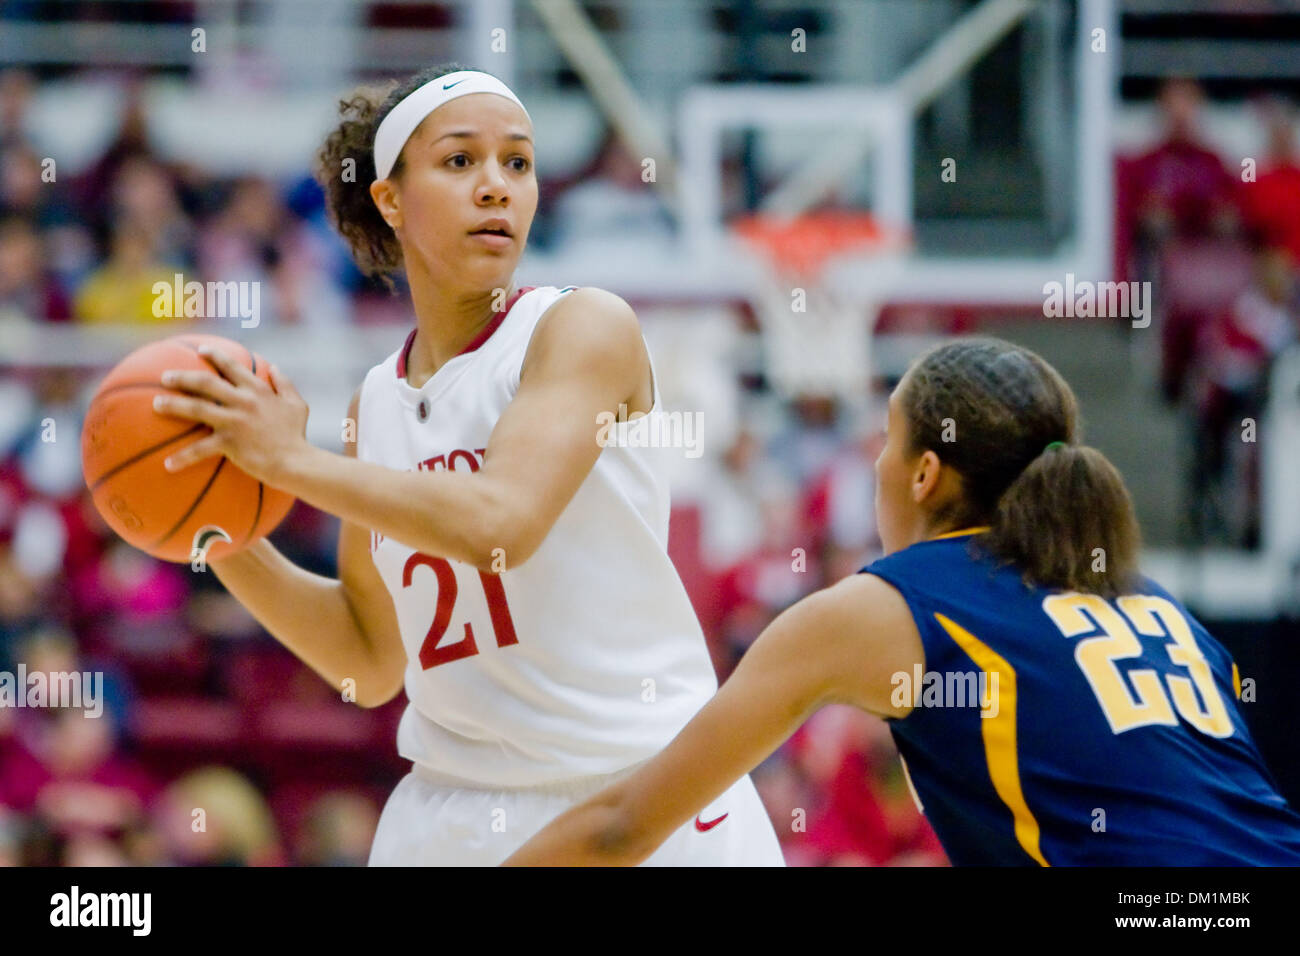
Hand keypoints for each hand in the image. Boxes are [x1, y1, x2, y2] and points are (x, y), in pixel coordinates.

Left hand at [153, 345, 309, 485]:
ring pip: (196, 408)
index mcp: (258, 390)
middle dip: (182, 377)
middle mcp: (243, 401)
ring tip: (155, 405)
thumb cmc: (297, 435)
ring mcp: (234, 421)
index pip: (232, 366)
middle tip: (164, 377)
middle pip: (206, 382)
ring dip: (172, 405)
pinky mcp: (229, 443)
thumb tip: (275, 367)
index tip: (201, 350)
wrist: (296, 461)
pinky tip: (168, 465)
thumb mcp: (298, 404)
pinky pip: (200, 449)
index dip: (215, 356)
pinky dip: (183, 457)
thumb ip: (285, 384)